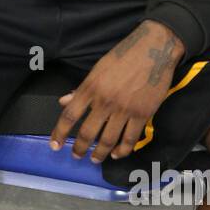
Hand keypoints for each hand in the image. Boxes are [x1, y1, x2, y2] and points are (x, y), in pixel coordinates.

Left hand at [49, 20, 185, 163]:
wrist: (154, 50)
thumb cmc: (123, 56)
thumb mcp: (97, 69)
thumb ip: (81, 89)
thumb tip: (63, 102)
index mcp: (90, 87)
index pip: (69, 115)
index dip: (59, 133)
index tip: (55, 145)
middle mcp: (105, 101)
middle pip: (87, 133)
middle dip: (80, 148)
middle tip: (77, 156)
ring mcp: (124, 109)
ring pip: (108, 140)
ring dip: (100, 154)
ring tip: (95, 159)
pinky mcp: (143, 114)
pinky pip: (130, 138)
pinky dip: (123, 150)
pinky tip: (117, 154)